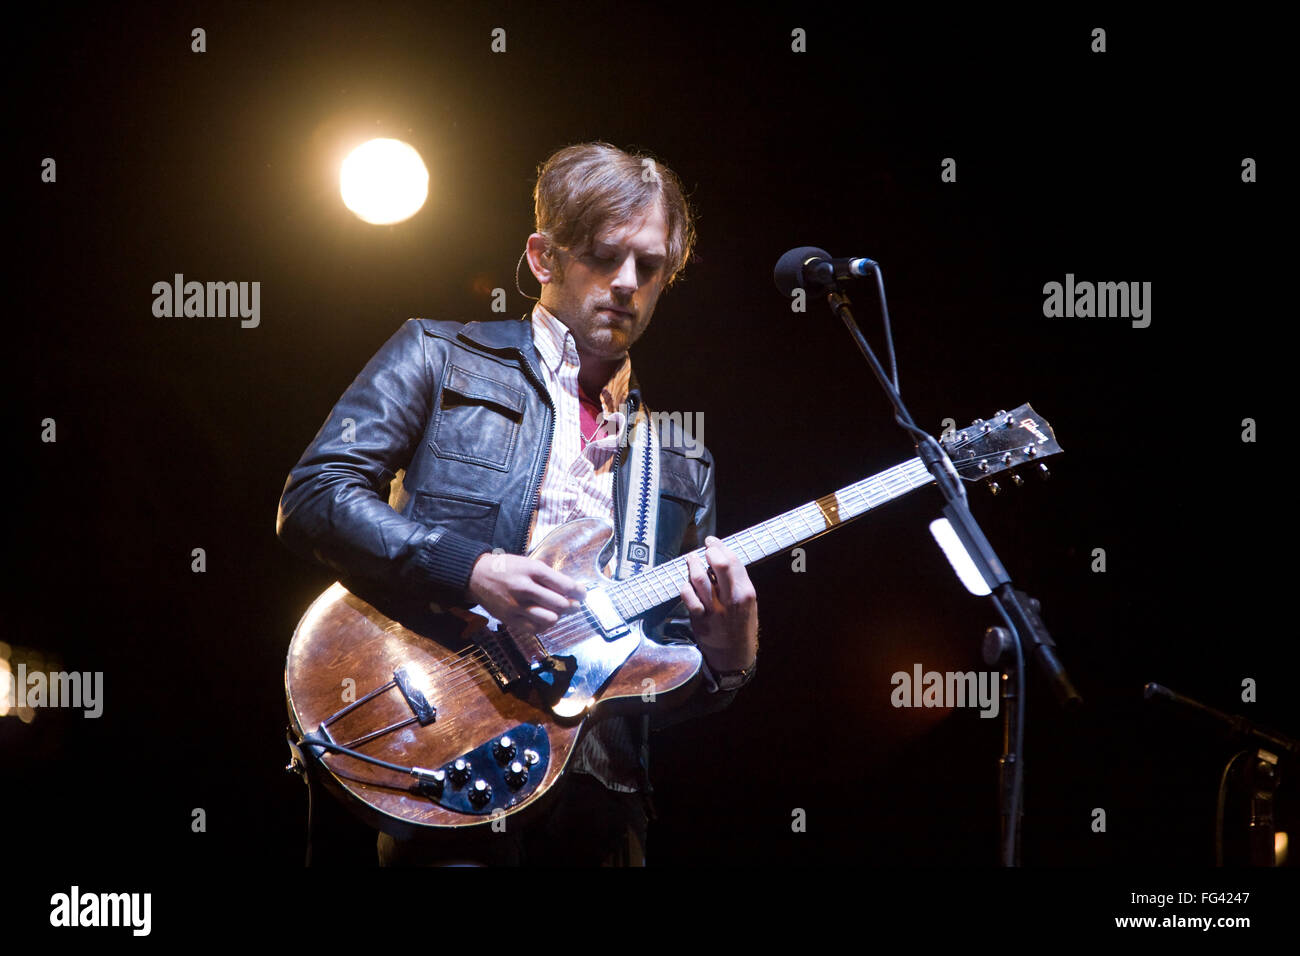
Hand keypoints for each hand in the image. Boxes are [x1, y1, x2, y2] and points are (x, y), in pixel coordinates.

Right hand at [466, 551, 587, 637]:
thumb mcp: (528, 563)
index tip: (582, 594)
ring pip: (549, 619)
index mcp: (531, 570)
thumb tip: (572, 591)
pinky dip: (544, 625)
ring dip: (558, 617)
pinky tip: (544, 618)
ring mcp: (516, 606)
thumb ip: (549, 577)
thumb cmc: (507, 568)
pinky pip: (535, 628)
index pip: (564, 584)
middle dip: (572, 606)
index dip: (578, 592)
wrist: (477, 576)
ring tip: (559, 612)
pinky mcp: (509, 619)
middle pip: (559, 604)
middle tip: (574, 605)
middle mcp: (524, 588)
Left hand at [680, 535, 757, 672]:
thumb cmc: (741, 625)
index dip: (721, 547)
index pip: (734, 561)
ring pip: (700, 578)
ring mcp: (715, 609)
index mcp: (746, 593)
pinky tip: (686, 582)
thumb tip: (720, 558)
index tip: (713, 541)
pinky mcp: (700, 618)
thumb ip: (738, 582)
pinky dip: (685, 586)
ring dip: (693, 565)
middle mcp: (732, 599)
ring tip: (692, 559)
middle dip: (709, 551)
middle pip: (719, 564)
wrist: (734, 654)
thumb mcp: (749, 603)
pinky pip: (688, 596)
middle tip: (704, 548)